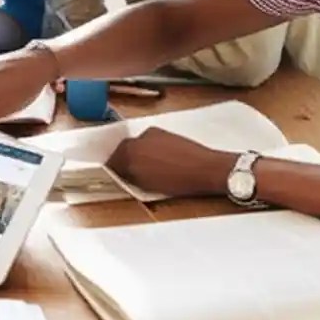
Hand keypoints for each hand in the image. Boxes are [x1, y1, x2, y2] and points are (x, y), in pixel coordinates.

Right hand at [106, 127, 235, 197]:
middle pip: (123, 149)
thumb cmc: (179, 182)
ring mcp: (152, 134)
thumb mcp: (149, 186)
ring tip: (147, 170)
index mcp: (130, 153)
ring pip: (137, 144)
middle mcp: (139, 139)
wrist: (207, 169)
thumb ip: (131, 176)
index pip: (112, 160)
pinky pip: (149, 141)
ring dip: (137, 154)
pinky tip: (160, 162)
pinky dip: (149, 150)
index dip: (113, 170)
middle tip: (129, 174)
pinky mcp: (165, 133)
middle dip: (123, 160)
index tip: (116, 176)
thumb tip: (123, 173)